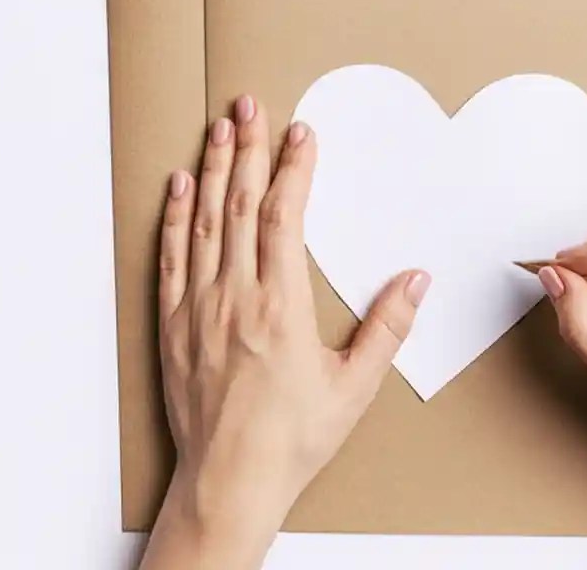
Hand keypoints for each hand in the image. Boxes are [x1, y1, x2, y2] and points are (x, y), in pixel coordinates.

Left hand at [141, 96, 430, 569]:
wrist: (229, 481)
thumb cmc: (292, 440)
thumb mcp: (355, 386)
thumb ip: (388, 328)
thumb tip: (417, 279)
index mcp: (281, 307)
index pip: (285, 217)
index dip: (293, 169)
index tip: (301, 134)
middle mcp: (234, 298)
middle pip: (238, 205)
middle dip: (245, 149)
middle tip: (249, 105)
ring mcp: (197, 309)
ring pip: (202, 223)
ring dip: (210, 170)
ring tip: (217, 127)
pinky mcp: (172, 325)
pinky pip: (170, 258)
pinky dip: (173, 218)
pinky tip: (179, 187)